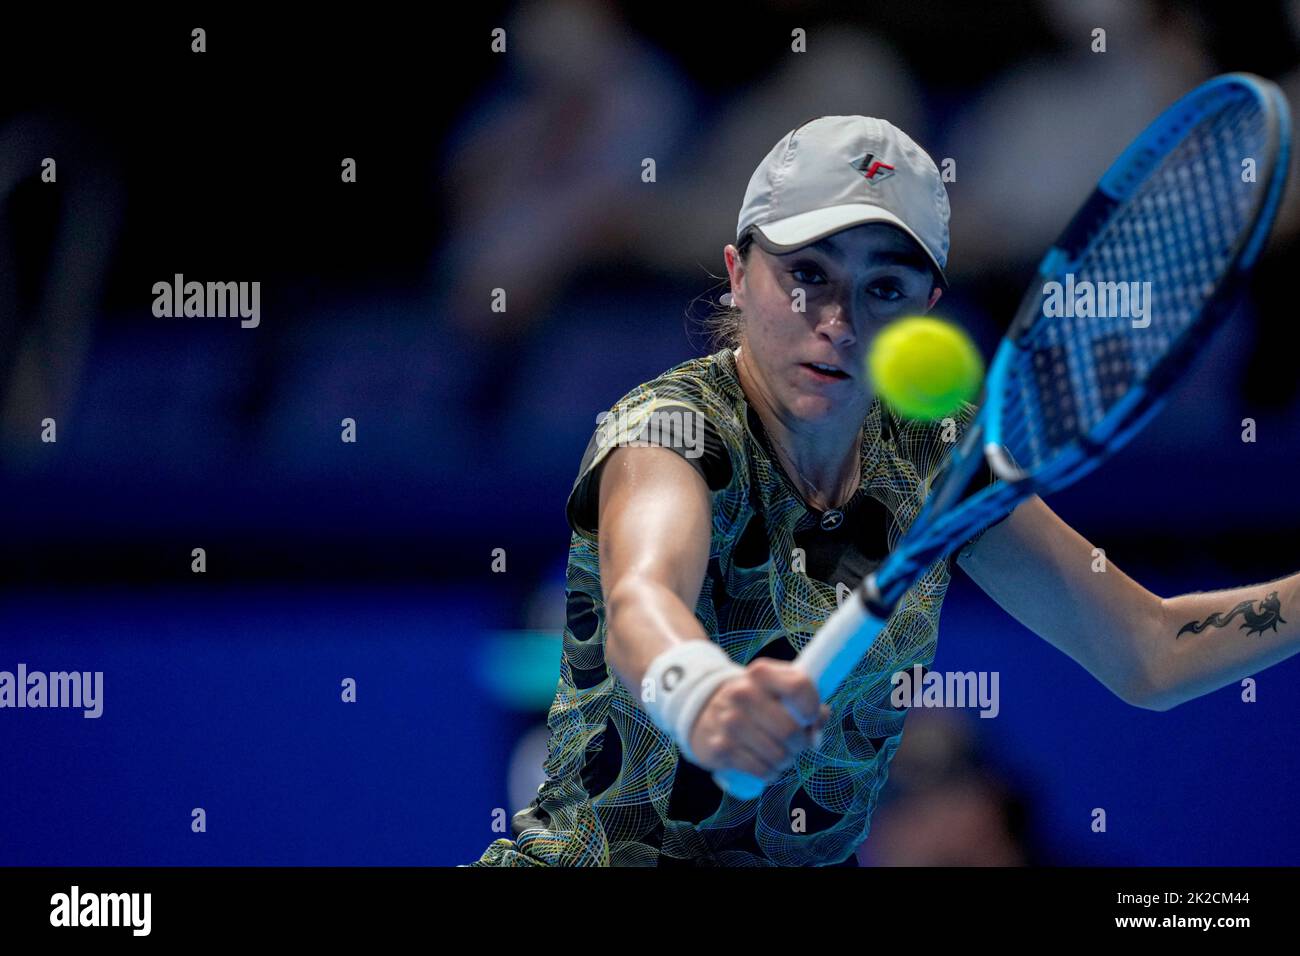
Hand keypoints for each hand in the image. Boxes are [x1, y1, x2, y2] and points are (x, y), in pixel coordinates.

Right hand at [687, 658, 830, 779]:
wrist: (706, 711)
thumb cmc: (756, 703)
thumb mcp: (779, 692)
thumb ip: (807, 704)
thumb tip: (816, 732)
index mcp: (761, 673)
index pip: (800, 687)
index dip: (812, 709)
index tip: (811, 718)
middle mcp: (742, 692)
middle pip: (790, 729)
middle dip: (801, 743)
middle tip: (797, 744)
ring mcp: (729, 721)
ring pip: (778, 754)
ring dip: (786, 760)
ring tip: (780, 754)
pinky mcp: (720, 747)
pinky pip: (761, 770)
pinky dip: (770, 772)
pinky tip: (767, 766)